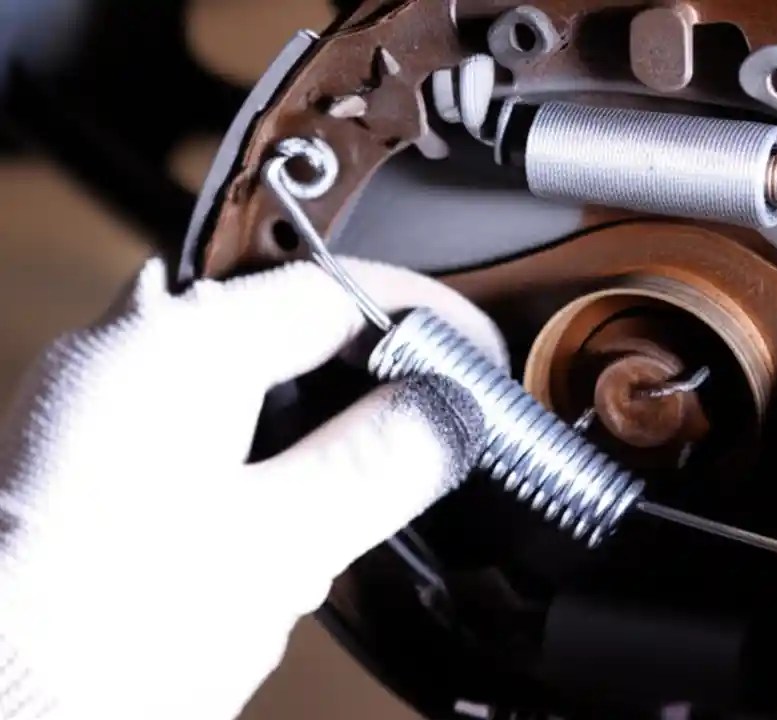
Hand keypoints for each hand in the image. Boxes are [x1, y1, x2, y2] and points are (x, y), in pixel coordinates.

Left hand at [0, 258, 506, 718]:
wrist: (4, 702)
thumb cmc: (111, 625)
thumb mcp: (282, 542)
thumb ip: (380, 460)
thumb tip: (451, 411)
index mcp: (176, 343)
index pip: (330, 290)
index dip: (419, 318)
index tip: (475, 356)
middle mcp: (125, 347)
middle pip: (288, 330)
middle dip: (364, 381)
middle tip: (423, 439)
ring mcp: (98, 397)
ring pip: (248, 381)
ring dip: (312, 426)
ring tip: (342, 507)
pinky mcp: (87, 451)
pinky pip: (203, 424)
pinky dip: (258, 457)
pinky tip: (272, 526)